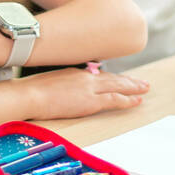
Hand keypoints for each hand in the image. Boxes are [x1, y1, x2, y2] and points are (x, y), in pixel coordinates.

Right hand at [21, 67, 149, 119]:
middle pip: (112, 78)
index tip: (121, 79)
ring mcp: (89, 88)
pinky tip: (136, 101)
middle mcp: (85, 78)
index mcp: (74, 73)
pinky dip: (127, 100)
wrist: (29, 95)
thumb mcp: (48, 83)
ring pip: (117, 86)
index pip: (98, 76)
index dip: (112, 78)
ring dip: (133, 88)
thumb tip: (63, 92)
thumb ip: (61, 85)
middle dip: (128, 80)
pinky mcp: (91, 101)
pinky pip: (114, 99)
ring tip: (145, 89)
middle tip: (141, 82)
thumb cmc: (31, 92)